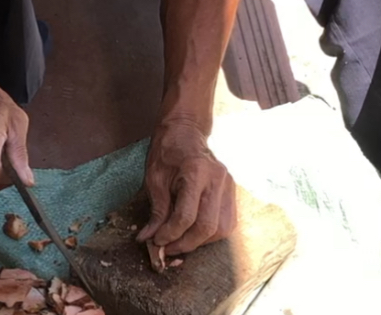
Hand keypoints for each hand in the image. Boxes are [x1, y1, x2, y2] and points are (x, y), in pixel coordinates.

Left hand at [137, 120, 236, 254]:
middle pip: (208, 227)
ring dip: (200, 242)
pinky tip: (194, 234)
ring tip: (180, 242)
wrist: (186, 130)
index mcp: (196, 172)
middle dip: (186, 244)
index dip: (170, 234)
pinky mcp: (232, 192)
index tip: (157, 241)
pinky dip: (210, 234)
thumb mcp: (154, 178)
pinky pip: (227, 222)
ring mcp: (229, 186)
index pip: (186, 216)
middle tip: (168, 249)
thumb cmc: (167, 151)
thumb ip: (156, 211)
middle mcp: (218, 180)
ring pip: (222, 229)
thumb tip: (148, 239)